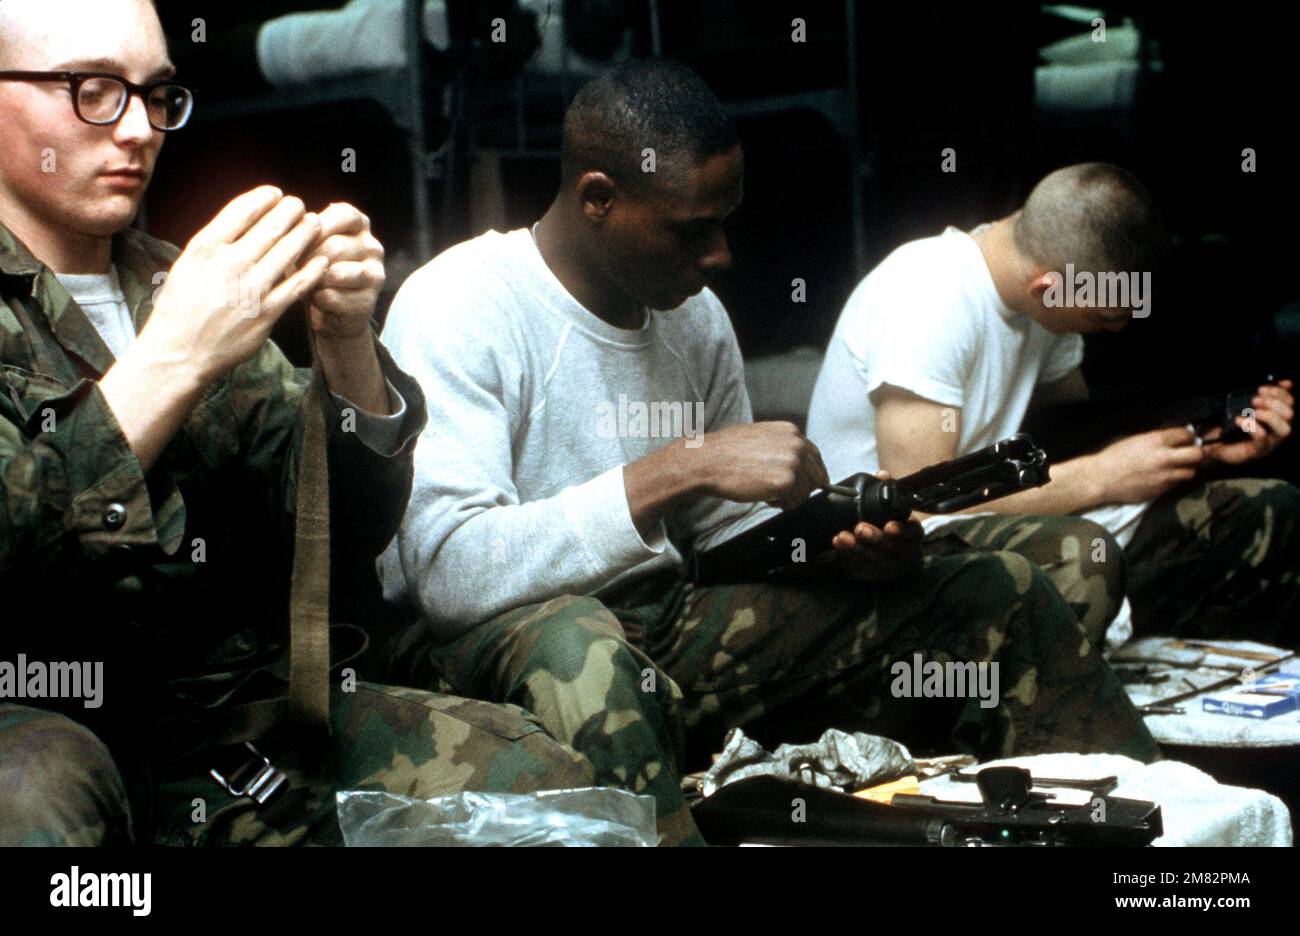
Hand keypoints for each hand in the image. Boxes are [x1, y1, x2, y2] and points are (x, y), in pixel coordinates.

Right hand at [139, 186, 327, 383]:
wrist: (179, 352)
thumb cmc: (181, 307)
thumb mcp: (187, 264)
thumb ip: (214, 243)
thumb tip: (242, 218)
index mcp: (205, 247)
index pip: (243, 209)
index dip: (265, 197)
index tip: (276, 193)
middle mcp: (229, 264)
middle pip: (271, 226)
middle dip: (291, 210)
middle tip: (300, 205)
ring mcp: (250, 289)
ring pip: (288, 251)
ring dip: (306, 233)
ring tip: (314, 223)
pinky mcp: (266, 312)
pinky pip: (297, 285)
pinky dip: (313, 270)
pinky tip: (321, 260)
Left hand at [300, 203, 384, 343]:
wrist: (332, 314)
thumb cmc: (315, 269)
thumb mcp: (310, 243)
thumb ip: (306, 229)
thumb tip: (297, 225)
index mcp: (360, 225)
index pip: (343, 215)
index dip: (316, 229)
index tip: (299, 241)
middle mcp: (373, 247)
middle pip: (335, 247)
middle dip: (308, 260)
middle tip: (297, 269)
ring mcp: (375, 276)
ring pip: (335, 273)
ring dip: (313, 281)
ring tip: (309, 284)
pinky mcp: (368, 302)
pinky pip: (332, 297)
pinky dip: (316, 300)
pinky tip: (319, 301)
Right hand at [695, 422, 830, 508]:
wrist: (707, 460)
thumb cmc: (725, 451)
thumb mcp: (759, 436)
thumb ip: (781, 446)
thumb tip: (796, 463)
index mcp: (790, 431)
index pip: (816, 456)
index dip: (813, 474)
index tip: (809, 484)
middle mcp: (796, 445)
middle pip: (816, 476)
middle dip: (802, 488)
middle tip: (781, 492)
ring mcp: (792, 463)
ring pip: (805, 493)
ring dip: (787, 497)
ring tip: (764, 490)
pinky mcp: (785, 482)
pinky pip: (793, 502)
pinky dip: (779, 504)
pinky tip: (762, 495)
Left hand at [829, 473, 923, 580]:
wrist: (886, 551)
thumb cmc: (889, 522)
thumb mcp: (893, 508)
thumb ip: (888, 490)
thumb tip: (882, 474)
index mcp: (913, 535)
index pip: (913, 534)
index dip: (901, 531)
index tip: (888, 526)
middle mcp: (905, 554)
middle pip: (892, 549)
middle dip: (875, 538)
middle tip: (860, 528)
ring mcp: (888, 567)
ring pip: (874, 560)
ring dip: (857, 548)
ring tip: (842, 537)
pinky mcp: (871, 574)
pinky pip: (859, 567)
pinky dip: (847, 556)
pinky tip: (837, 545)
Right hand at [1092, 427, 1204, 502]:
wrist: (1102, 478)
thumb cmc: (1114, 457)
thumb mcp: (1135, 439)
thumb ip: (1157, 439)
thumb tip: (1174, 438)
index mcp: (1156, 440)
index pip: (1186, 435)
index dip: (1188, 436)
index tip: (1187, 438)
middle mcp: (1164, 457)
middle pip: (1197, 454)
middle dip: (1196, 452)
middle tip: (1190, 453)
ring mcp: (1165, 475)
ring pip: (1191, 472)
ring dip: (1187, 468)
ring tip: (1179, 467)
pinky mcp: (1162, 490)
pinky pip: (1177, 484)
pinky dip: (1175, 479)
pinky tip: (1165, 476)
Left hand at [1203, 380, 1293, 464]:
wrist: (1210, 445)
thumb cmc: (1226, 426)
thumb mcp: (1240, 407)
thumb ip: (1258, 396)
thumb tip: (1280, 383)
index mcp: (1274, 417)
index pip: (1289, 403)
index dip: (1280, 392)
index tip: (1263, 388)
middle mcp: (1275, 431)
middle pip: (1290, 414)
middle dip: (1274, 403)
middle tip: (1255, 399)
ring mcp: (1268, 443)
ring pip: (1284, 429)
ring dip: (1270, 416)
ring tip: (1253, 411)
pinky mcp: (1256, 451)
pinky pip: (1262, 438)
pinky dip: (1251, 426)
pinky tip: (1238, 420)